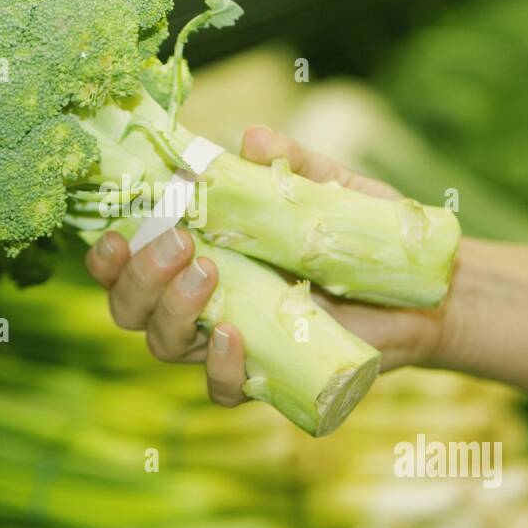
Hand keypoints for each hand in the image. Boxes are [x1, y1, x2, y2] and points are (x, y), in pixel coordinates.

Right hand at [85, 126, 450, 406]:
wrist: (421, 293)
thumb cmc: (363, 235)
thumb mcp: (329, 189)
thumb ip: (290, 163)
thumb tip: (252, 138)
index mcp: (199, 251)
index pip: (128, 260)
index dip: (106, 254)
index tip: (114, 230)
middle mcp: (202, 300)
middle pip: (131, 307)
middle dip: (138, 278)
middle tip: (178, 244)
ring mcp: (230, 341)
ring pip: (165, 344)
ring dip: (172, 311)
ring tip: (205, 276)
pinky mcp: (266, 377)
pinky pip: (222, 388)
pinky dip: (219, 367)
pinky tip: (233, 338)